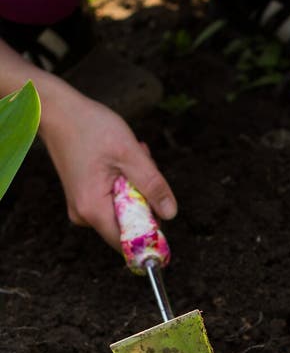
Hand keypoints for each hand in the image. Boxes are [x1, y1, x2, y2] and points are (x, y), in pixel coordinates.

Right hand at [40, 84, 176, 249]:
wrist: (57, 110)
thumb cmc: (89, 127)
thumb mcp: (130, 154)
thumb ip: (152, 185)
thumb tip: (170, 213)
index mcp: (93, 209)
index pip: (129, 241)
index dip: (150, 233)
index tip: (162, 210)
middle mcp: (84, 216)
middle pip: (129, 225)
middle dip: (144, 200)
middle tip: (144, 167)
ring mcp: (82, 208)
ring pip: (123, 211)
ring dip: (135, 188)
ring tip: (131, 158)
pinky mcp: (83, 199)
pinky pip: (112, 201)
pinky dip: (124, 184)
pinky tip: (122, 162)